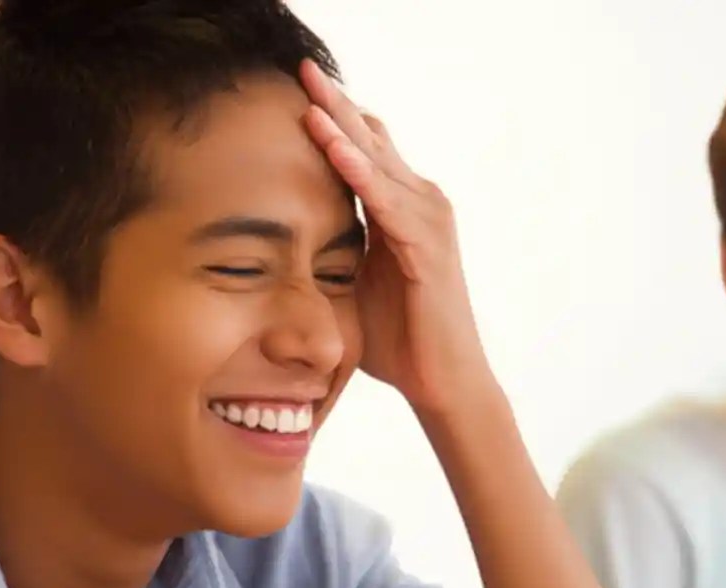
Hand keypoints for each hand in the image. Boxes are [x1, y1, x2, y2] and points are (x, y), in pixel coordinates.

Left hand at [298, 59, 495, 415]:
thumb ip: (332, 252)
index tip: (296, 87)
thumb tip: (283, 244)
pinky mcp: (429, 247)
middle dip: (337, 104)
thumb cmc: (400, 340)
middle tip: (302, 66)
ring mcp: (429, 222)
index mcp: (401, 210)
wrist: (442, 382)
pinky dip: (361, 173)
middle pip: (373, 141)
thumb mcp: (353, 284)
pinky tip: (335, 149)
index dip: (334, 117)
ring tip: (310, 93)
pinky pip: (388, 202)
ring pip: (380, 163)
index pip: (365, 150)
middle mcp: (421, 205)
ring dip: (344, 128)